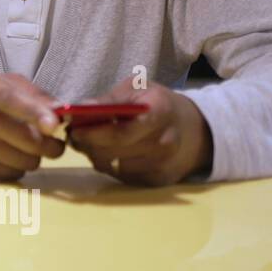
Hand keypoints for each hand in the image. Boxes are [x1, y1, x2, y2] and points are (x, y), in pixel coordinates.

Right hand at [0, 73, 65, 181]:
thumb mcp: (6, 84)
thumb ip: (37, 95)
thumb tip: (64, 113)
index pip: (10, 100)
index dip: (34, 112)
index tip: (54, 125)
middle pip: (24, 140)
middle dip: (50, 145)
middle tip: (54, 143)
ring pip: (24, 161)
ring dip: (34, 157)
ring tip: (27, 148)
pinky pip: (11, 173)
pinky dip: (17, 166)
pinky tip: (7, 155)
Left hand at [69, 78, 212, 185]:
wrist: (196, 131)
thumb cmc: (159, 104)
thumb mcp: (138, 89)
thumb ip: (110, 99)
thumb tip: (81, 108)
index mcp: (160, 114)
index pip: (121, 132)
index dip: (94, 133)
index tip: (75, 129)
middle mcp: (164, 144)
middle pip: (113, 152)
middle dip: (88, 145)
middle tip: (75, 135)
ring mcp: (161, 166)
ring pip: (113, 167)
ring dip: (95, 155)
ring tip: (91, 141)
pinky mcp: (156, 181)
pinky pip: (121, 176)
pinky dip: (108, 165)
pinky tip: (109, 152)